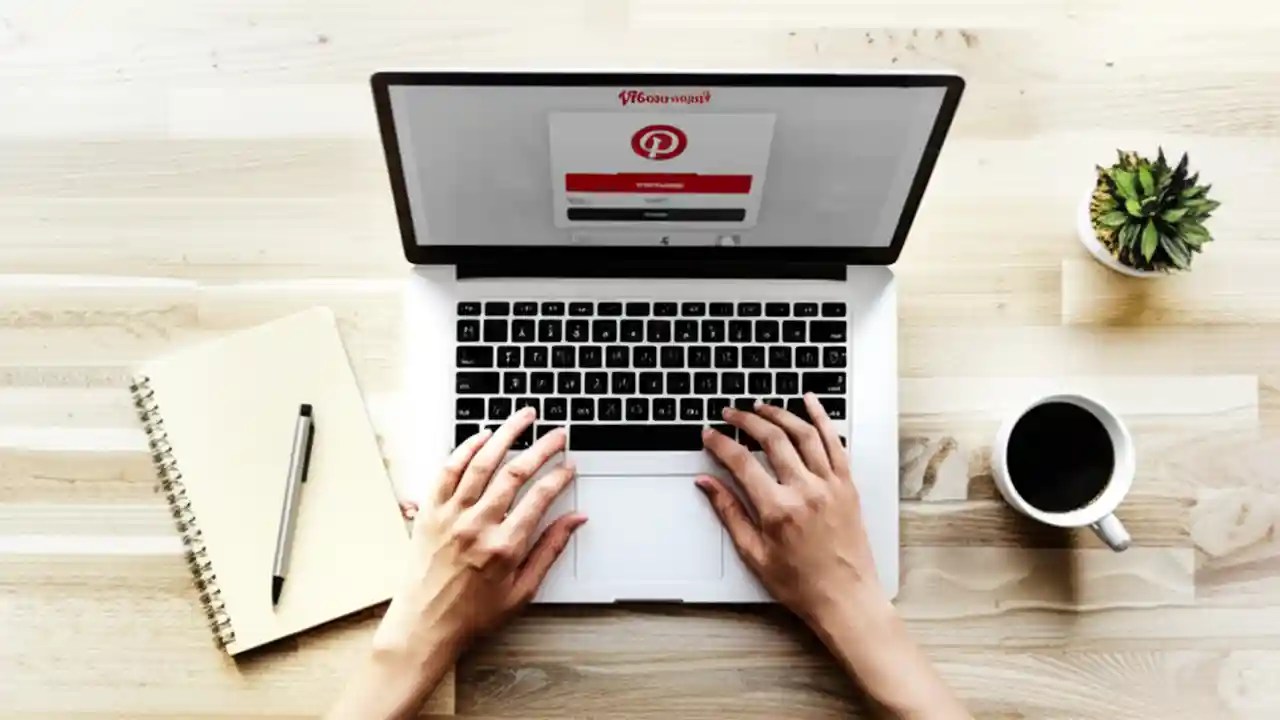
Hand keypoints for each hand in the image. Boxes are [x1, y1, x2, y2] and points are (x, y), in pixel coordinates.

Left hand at [330, 408, 583, 719]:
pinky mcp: (429, 513)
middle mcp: (476, 525)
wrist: (424, 627)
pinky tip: (481, 438)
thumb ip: (550, 550)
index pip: (540, 498)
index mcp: (504, 547)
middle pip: (514, 472)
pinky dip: (464, 450)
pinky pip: (447, 471)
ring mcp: (450, 516)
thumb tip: (575, 521)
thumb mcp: (523, 590)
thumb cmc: (472, 615)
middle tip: (556, 433)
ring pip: (481, 463)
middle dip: (540, 448)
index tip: (570, 465)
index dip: (559, 477)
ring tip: (522, 417)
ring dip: (504, 435)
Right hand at [698, 394, 968, 718]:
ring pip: (803, 434)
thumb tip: (706, 484)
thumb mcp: (754, 554)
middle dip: (746, 420)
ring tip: (761, 406)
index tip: (710, 435)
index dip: (720, 444)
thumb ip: (729, 513)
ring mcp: (830, 485)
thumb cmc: (801, 584)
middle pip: (772, 439)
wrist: (846, 599)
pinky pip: (835, 442)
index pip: (741, 463)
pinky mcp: (847, 486)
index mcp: (778, 510)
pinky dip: (822, 418)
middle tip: (731, 413)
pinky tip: (810, 402)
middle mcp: (805, 491)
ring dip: (780, 414)